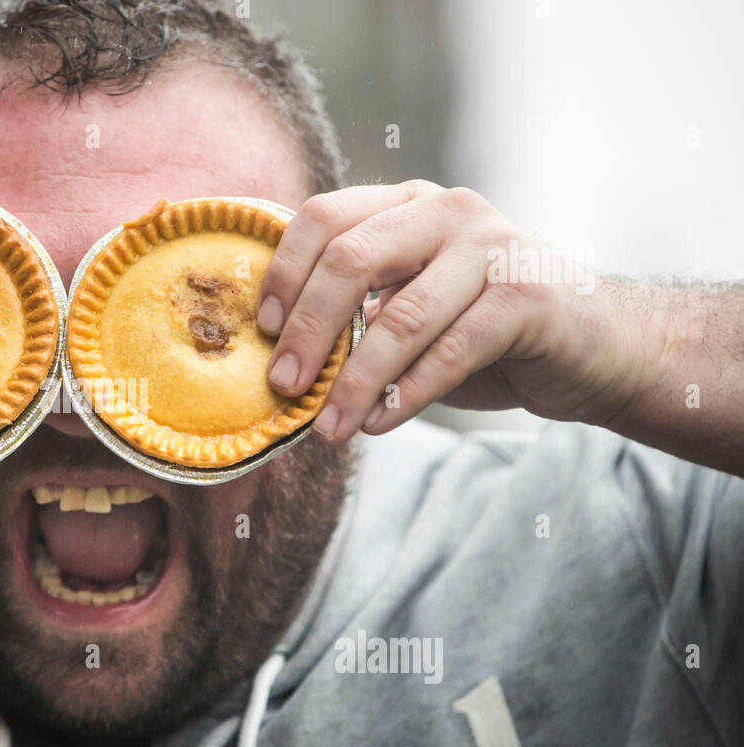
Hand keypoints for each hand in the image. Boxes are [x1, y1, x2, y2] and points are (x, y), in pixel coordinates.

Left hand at [257, 180, 639, 441]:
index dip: (284, 273)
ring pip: (401, 317)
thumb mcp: (409, 306)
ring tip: (328, 430)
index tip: (265, 332)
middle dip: (309, 331)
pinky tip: (379, 423)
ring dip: (355, 383)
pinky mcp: (527, 296)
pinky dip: (407, 394)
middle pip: (351, 260)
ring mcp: (492, 247)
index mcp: (406, 203)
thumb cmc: (481, 330)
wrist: (592, 345)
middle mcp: (447, 210)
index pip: (323, 217)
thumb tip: (278, 360)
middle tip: (284, 387)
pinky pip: (451, 350)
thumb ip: (356, 311)